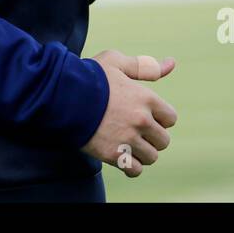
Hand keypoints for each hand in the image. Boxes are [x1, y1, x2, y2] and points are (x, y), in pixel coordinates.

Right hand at [83, 50, 177, 177]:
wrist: (61, 95)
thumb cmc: (89, 76)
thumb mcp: (117, 63)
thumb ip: (145, 66)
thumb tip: (171, 63)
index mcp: (146, 98)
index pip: (170, 118)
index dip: (159, 118)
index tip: (145, 116)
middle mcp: (142, 120)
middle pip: (163, 140)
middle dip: (152, 137)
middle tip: (136, 132)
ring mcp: (128, 139)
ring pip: (151, 157)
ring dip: (142, 153)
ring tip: (128, 144)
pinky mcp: (114, 155)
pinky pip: (135, 170)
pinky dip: (131, 166)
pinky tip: (121, 156)